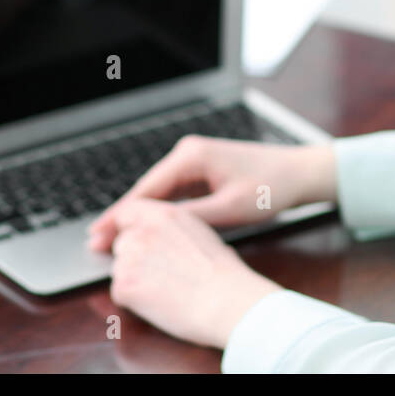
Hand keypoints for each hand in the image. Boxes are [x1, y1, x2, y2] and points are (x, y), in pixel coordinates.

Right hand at [87, 135, 335, 252]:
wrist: (299, 172)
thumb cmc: (270, 188)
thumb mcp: (229, 210)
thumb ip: (191, 217)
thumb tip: (156, 229)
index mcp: (190, 156)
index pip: (146, 190)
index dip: (120, 215)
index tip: (98, 234)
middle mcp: (187, 152)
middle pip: (147, 190)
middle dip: (123, 217)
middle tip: (96, 243)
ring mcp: (194, 160)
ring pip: (159, 193)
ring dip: (140, 215)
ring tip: (113, 240)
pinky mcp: (202, 170)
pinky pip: (174, 193)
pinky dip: (159, 211)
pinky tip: (145, 229)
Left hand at [107, 197, 282, 348]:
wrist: (225, 302)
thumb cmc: (223, 273)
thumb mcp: (200, 233)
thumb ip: (171, 229)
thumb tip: (163, 237)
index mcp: (161, 214)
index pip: (126, 213)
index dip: (128, 228)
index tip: (130, 239)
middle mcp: (141, 231)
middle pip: (122, 243)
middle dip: (134, 258)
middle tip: (160, 274)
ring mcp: (129, 258)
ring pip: (119, 269)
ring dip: (134, 280)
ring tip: (165, 290)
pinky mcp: (124, 285)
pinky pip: (119, 294)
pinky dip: (133, 302)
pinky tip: (159, 303)